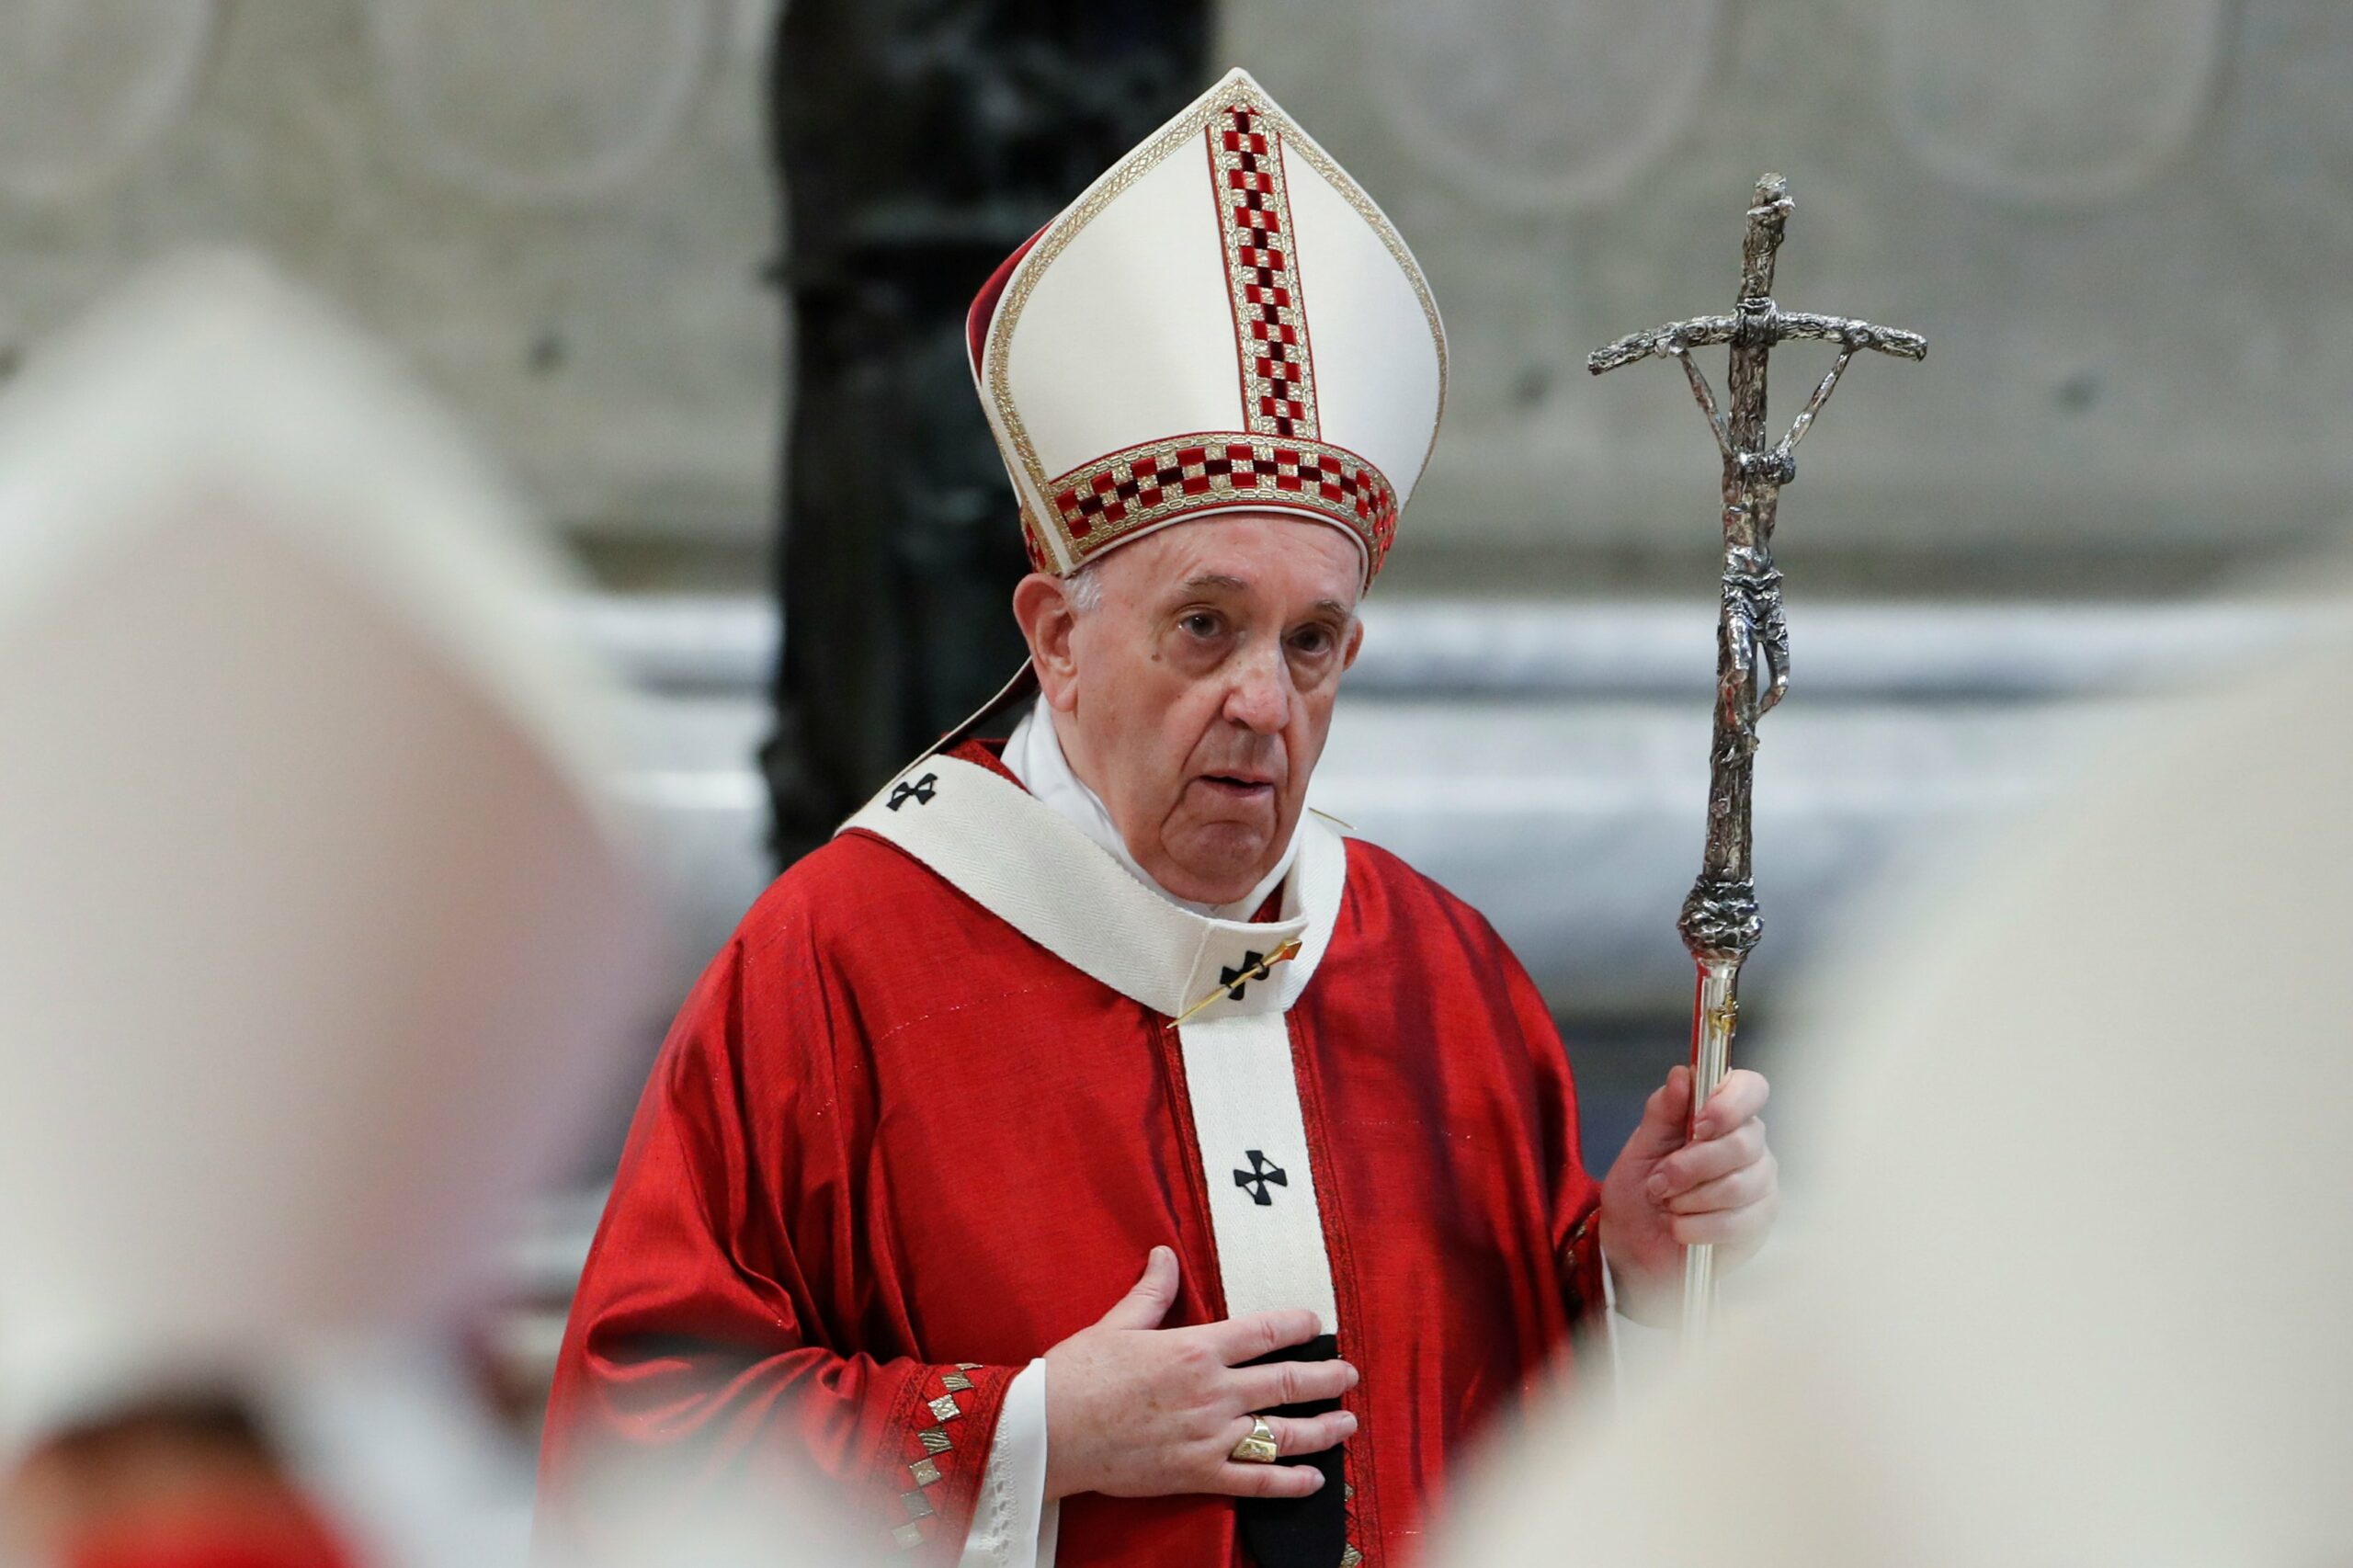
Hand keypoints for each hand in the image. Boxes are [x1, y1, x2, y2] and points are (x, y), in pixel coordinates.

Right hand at [1041, 1247, 1357, 1501]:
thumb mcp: (1118, 1324)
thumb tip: (1165, 1255)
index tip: (1318, 1324)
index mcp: (1195, 1349)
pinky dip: (1291, 1482)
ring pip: (1284, 1433)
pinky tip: (1315, 1479)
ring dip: (1324, 1429)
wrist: (1048, 1432)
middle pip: (1288, 1382)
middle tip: (1350, 1375)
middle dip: (1327, 1378)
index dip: (1300, 1326)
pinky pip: (1256, 1481)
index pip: (1265, 1332)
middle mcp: (1212, 1392)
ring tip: (1348, 1422)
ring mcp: (1209, 1437)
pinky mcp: (1198, 1475)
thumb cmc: (1077, 1375)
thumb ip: (1152, 1292)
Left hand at [1598, 1065, 1777, 1323]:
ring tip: (1667, 1206)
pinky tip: (1681, 1228)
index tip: (1699, 1125)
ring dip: (1692, 1198)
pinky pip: (1741, 1220)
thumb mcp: (1640, 1148)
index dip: (1730, 1103)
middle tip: (1659, 1183)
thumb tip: (1682, 1075)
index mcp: (1721, 1114)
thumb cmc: (1640, 1192)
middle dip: (1691, 1165)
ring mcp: (1761, 1183)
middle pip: (1744, 1142)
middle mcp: (1750, 1144)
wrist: (1635, 1246)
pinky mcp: (1760, 1221)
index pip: (1751, 1088)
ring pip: (1741, 1183)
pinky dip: (1700, 1226)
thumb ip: (1663, 1112)